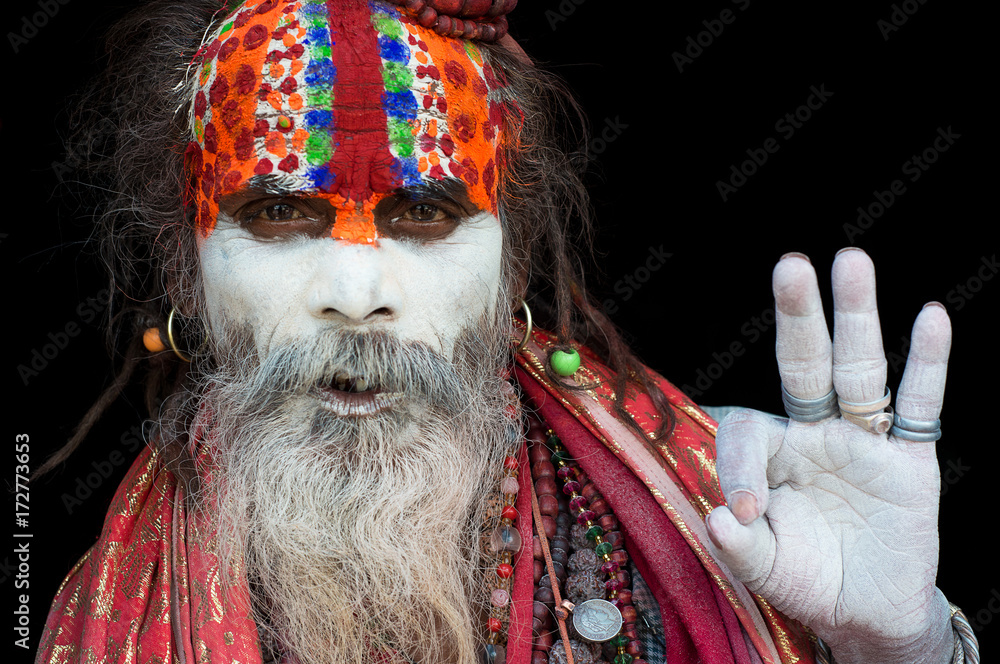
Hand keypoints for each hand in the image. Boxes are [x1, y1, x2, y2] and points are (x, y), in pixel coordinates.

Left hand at [705, 248, 952, 663]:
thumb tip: (717, 518)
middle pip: (804, 363)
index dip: (740, 467)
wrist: (864, 612)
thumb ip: (738, 545)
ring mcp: (863, 441)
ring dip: (859, 318)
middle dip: (798, 316)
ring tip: (853, 261)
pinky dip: (927, 366)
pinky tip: (932, 318)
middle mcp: (814, 431)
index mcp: (770, 451)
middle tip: (791, 265)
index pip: (749, 431)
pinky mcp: (910, 461)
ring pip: (861, 369)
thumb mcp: (762, 567)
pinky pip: (919, 408)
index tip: (742, 513)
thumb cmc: (804, 579)